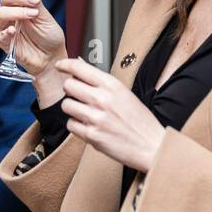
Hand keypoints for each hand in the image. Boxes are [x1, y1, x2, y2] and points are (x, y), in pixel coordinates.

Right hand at [0, 0, 67, 103]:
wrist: (51, 58)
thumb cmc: (49, 37)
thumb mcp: (46, 16)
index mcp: (20, 3)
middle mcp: (10, 13)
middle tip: (34, 2)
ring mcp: (5, 27)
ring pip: (0, 14)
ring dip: (16, 12)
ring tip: (32, 15)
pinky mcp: (3, 42)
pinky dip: (6, 32)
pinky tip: (15, 31)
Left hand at [54, 57, 166, 172]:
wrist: (152, 147)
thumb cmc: (140, 122)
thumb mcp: (124, 94)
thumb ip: (102, 83)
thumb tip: (81, 68)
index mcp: (112, 85)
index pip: (79, 68)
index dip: (65, 65)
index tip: (60, 66)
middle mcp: (102, 99)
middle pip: (68, 86)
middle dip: (71, 91)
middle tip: (79, 96)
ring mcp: (95, 117)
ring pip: (66, 105)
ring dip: (73, 109)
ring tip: (86, 114)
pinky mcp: (91, 135)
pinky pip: (70, 125)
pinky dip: (76, 126)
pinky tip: (89, 127)